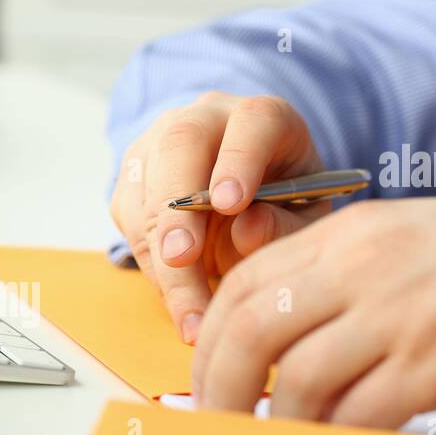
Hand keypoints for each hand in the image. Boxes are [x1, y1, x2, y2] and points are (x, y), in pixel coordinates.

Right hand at [109, 92, 325, 343]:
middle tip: (182, 259)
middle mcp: (203, 121)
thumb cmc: (285, 205)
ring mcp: (157, 147)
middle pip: (178, 147)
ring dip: (160, 259)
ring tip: (190, 316)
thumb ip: (286, 224)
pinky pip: (130, 225)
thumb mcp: (305, 216)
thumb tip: (248, 231)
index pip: (251, 122)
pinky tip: (180, 305)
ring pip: (145, 191)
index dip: (238, 160)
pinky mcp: (131, 182)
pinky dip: (153, 271)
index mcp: (262, 118)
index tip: (230, 205)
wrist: (246, 199)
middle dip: (176, 207)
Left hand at [192, 195, 435, 427]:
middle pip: (254, 329)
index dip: (209, 340)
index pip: (244, 284)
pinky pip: (362, 411)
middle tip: (218, 425)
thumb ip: (335, 283)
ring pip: (300, 377)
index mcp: (346, 235)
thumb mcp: (399, 246)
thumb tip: (271, 352)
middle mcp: (365, 266)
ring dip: (278, 422)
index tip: (203, 381)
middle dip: (220, 387)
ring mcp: (402, 312)